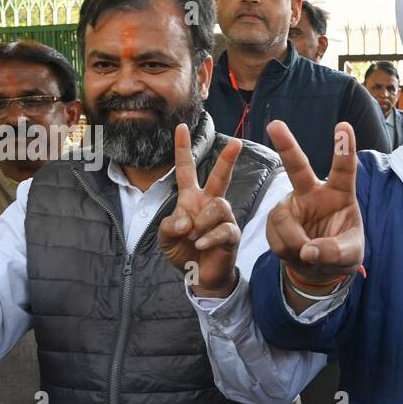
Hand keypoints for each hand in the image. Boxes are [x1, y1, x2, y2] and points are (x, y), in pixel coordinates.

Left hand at [157, 124, 241, 296]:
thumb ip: (170, 225)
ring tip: (194, 238)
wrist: (199, 275)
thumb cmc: (183, 252)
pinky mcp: (231, 235)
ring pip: (218, 206)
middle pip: (219, 177)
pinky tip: (200, 246)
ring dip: (203, 222)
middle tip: (236, 143)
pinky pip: (223, 229)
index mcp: (191, 199)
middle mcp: (209, 204)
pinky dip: (208, 238)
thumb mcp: (166, 237)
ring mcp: (223, 219)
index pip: (186, 170)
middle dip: (227, 160)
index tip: (181, 128)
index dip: (183, 149)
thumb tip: (187, 222)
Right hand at [265, 120, 363, 284]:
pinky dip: (287, 251)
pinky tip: (296, 254)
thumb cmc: (342, 252)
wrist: (320, 267)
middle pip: (297, 166)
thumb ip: (334, 252)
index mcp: (340, 193)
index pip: (344, 169)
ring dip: (294, 242)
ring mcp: (291, 205)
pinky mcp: (276, 220)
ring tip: (306, 254)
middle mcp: (313, 192)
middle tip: (275, 125)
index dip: (344, 148)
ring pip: (283, 219)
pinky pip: (275, 236)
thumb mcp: (350, 255)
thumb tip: (307, 251)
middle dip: (286, 146)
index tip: (344, 126)